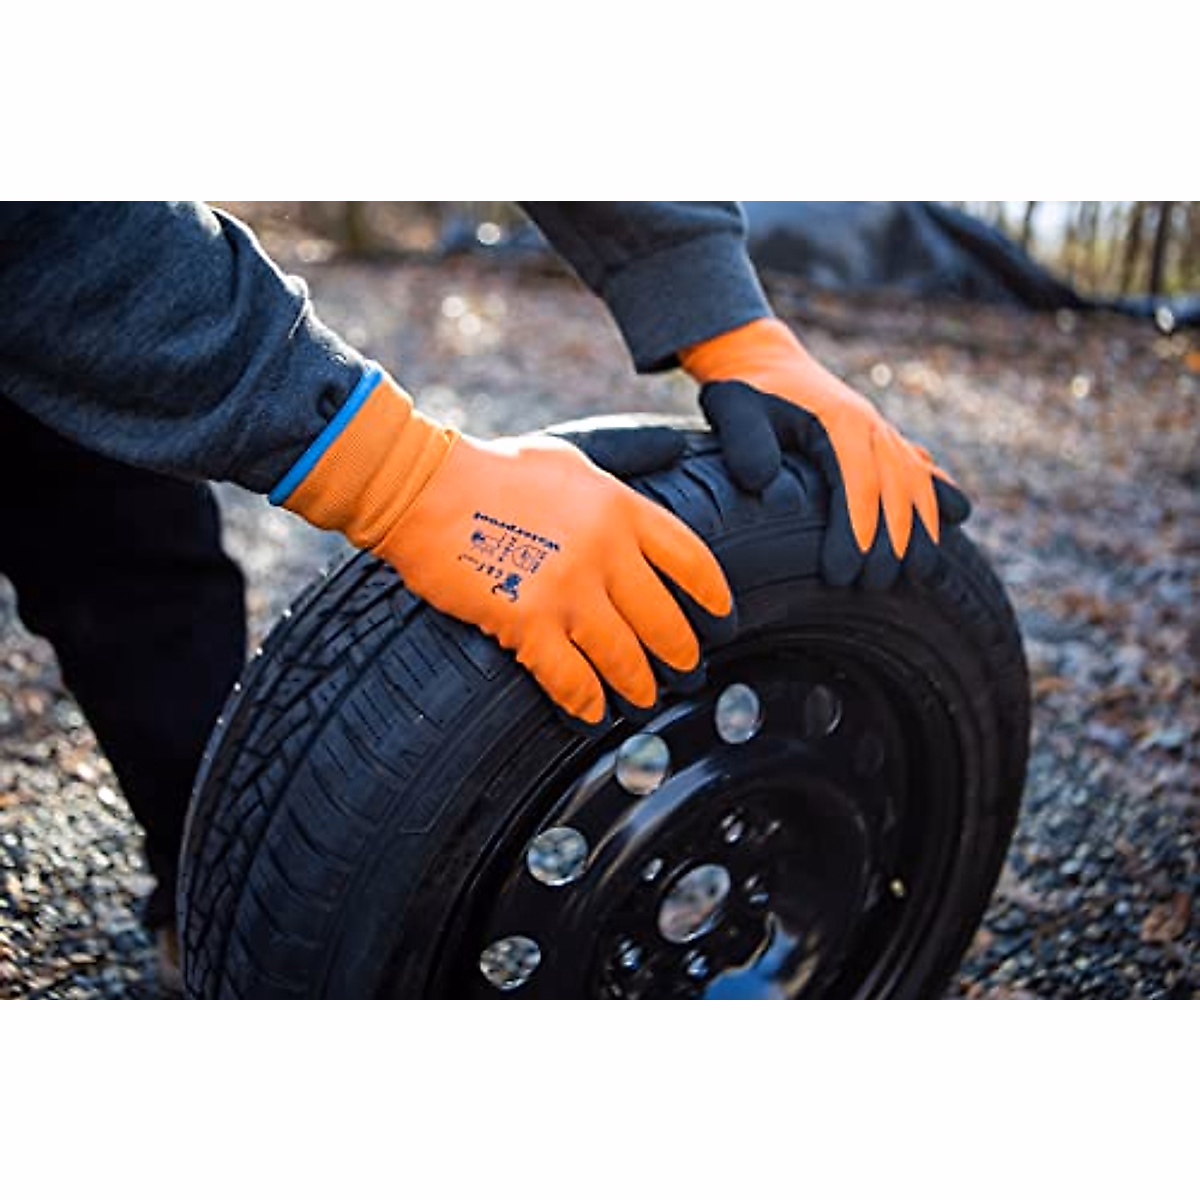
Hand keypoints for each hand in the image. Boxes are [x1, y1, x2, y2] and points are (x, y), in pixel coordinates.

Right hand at [275, 368, 733, 728]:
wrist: (423, 486)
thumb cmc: (492, 469)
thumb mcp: (569, 458)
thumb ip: (618, 477)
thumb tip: (659, 473)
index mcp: (621, 509)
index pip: (690, 560)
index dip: (711, 597)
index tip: (722, 619)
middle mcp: (605, 551)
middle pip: (664, 619)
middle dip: (681, 654)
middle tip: (687, 672)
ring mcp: (569, 589)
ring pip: (624, 657)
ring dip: (638, 685)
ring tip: (644, 700)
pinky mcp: (528, 621)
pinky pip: (571, 678)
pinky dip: (586, 702)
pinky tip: (592, 714)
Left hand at [681, 318, 969, 586]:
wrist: (764, 359)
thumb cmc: (746, 392)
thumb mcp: (731, 407)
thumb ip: (744, 441)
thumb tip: (762, 483)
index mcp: (839, 421)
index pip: (856, 484)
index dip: (853, 531)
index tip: (841, 574)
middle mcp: (871, 426)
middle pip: (895, 489)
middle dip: (889, 543)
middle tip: (871, 586)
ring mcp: (883, 432)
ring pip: (917, 482)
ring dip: (922, 529)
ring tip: (921, 575)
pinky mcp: (884, 440)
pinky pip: (921, 468)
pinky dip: (938, 494)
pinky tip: (957, 516)